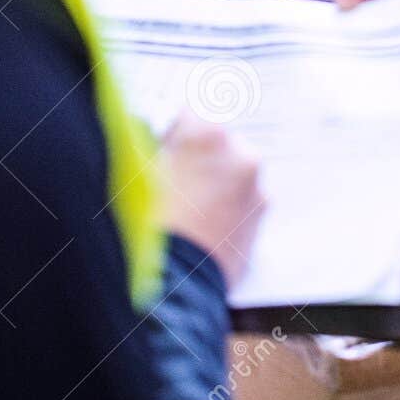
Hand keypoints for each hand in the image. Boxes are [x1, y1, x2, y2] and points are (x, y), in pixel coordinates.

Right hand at [160, 110, 263, 285]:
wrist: (174, 282)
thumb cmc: (148, 226)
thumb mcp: (138, 176)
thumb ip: (155, 148)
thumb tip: (159, 141)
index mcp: (208, 135)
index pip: (191, 117)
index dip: (175, 135)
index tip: (167, 149)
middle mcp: (240, 154)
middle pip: (218, 144)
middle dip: (201, 158)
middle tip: (177, 183)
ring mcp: (255, 186)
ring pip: (233, 172)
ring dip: (217, 181)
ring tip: (190, 209)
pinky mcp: (261, 215)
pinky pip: (243, 198)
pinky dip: (229, 205)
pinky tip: (206, 223)